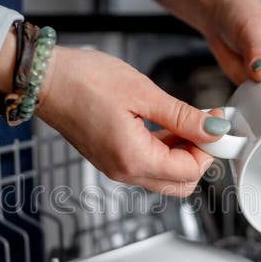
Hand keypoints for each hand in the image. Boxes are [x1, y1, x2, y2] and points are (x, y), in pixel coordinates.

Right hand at [37, 46, 228, 196]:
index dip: (210, 149)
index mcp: (133, 158)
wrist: (43, 78)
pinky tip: (167, 125)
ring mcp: (116, 168)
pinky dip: (164, 151)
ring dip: (182, 154)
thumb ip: (183, 116)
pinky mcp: (111, 159)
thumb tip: (214, 128)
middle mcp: (124, 171)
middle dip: (199, 157)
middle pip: (180, 184)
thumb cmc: (83, 80)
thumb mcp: (143, 93)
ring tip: (186, 120)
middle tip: (204, 125)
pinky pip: (147, 166)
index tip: (217, 123)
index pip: (190, 171)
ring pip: (165, 177)